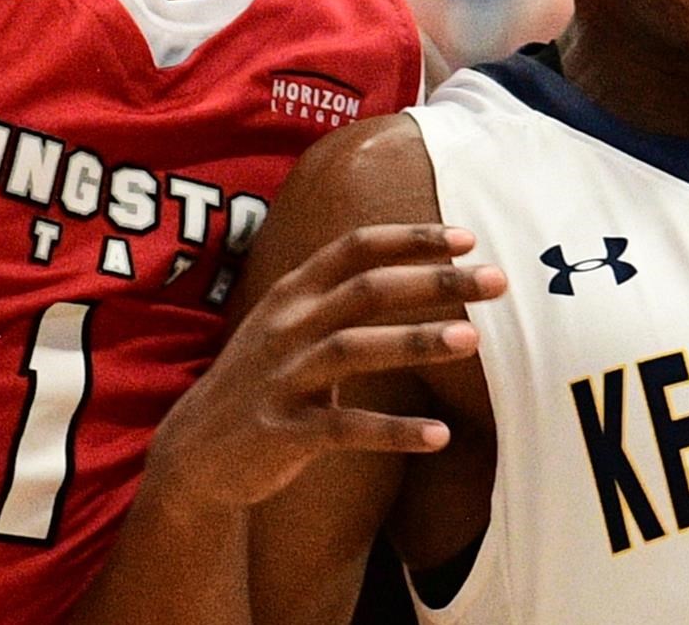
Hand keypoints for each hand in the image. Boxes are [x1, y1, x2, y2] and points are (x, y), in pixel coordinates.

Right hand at [142, 225, 507, 509]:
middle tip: (496, 281)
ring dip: (415, 341)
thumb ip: (343, 300)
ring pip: (353, 349)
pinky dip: (394, 430)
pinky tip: (440, 436)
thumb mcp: (291, 325)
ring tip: (472, 340)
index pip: (356, 248)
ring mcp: (281, 378)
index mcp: (292, 294)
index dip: (411, 238)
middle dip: (435, 281)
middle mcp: (287, 327)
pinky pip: (344, 428)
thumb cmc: (265, 378)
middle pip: (367, 290)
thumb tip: (424, 273)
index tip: (468, 238)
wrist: (193, 450)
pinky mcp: (281, 431)